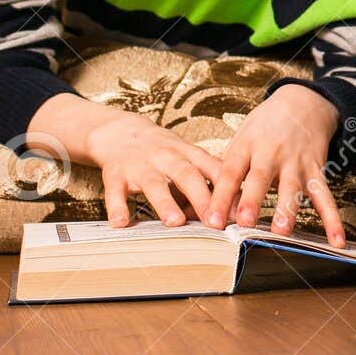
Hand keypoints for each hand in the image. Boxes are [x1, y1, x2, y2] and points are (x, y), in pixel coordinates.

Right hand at [84, 110, 223, 229]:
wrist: (120, 131)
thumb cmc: (163, 151)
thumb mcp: (187, 157)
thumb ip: (206, 180)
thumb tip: (233, 211)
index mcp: (187, 153)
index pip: (212, 168)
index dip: (227, 188)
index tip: (240, 211)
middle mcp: (165, 157)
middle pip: (186, 175)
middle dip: (201, 198)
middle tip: (214, 223)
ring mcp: (140, 166)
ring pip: (154, 184)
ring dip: (165, 203)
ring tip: (175, 222)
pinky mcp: (115, 174)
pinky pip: (115, 192)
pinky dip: (117, 207)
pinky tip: (121, 223)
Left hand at [203, 83, 346, 247]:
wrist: (303, 103)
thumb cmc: (265, 126)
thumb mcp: (242, 137)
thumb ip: (230, 169)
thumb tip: (212, 207)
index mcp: (247, 145)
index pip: (231, 172)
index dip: (221, 196)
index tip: (212, 221)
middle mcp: (271, 152)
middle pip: (260, 177)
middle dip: (253, 200)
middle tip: (245, 222)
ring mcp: (296, 161)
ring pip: (292, 187)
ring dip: (287, 209)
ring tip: (281, 230)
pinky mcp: (316, 169)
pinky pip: (325, 196)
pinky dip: (333, 219)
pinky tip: (336, 240)